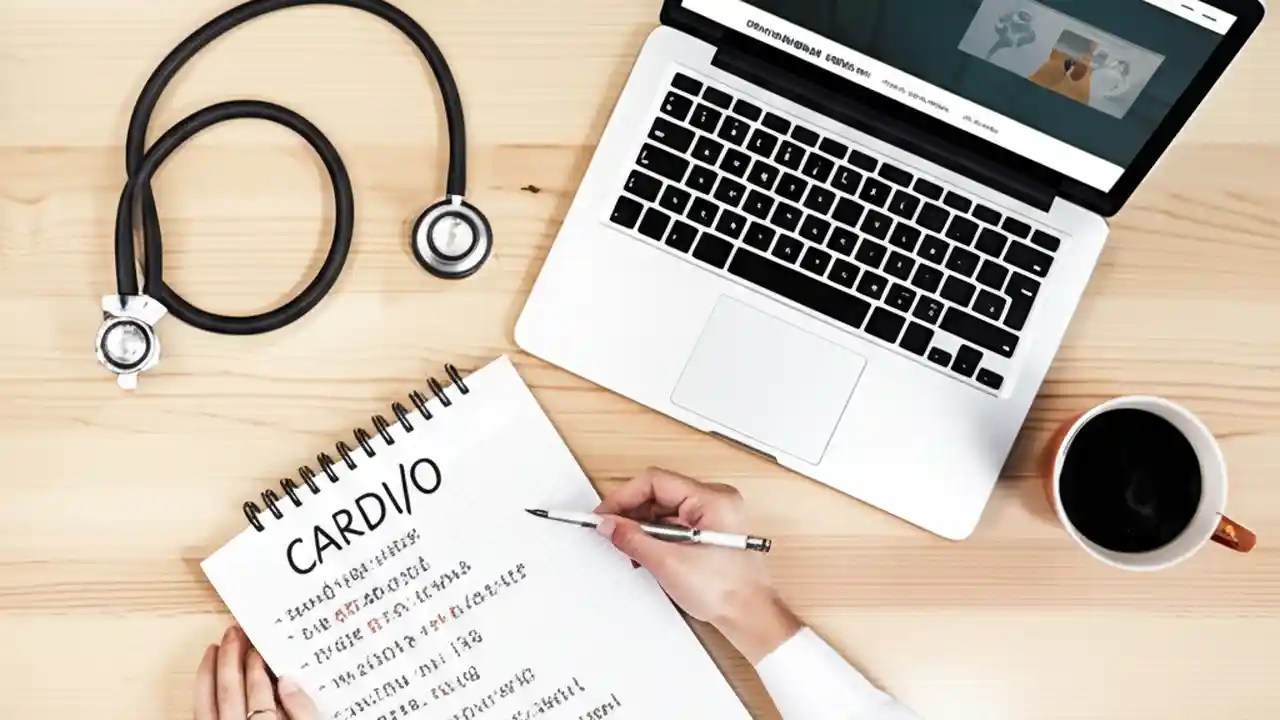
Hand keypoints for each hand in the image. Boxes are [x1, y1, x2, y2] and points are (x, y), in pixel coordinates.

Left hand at [196, 625, 318, 719]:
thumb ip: (303, 711)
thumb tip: (289, 681)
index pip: (258, 692)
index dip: (256, 666)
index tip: (258, 647)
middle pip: (231, 691)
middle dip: (231, 658)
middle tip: (234, 633)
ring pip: (210, 700)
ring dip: (211, 670)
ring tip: (217, 645)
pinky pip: (200, 710)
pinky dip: (202, 688)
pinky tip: (206, 673)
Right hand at [595, 467, 800, 662]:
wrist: (749, 616)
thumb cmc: (726, 592)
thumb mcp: (668, 564)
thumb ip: (633, 540)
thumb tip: (609, 525)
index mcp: (712, 499)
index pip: (656, 481)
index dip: (624, 497)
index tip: (605, 515)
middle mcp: (716, 500)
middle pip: (660, 493)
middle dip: (633, 514)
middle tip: (612, 533)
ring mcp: (714, 515)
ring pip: (665, 509)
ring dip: (644, 528)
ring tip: (632, 550)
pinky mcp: (710, 529)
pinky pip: (675, 522)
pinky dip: (657, 536)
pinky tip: (647, 554)